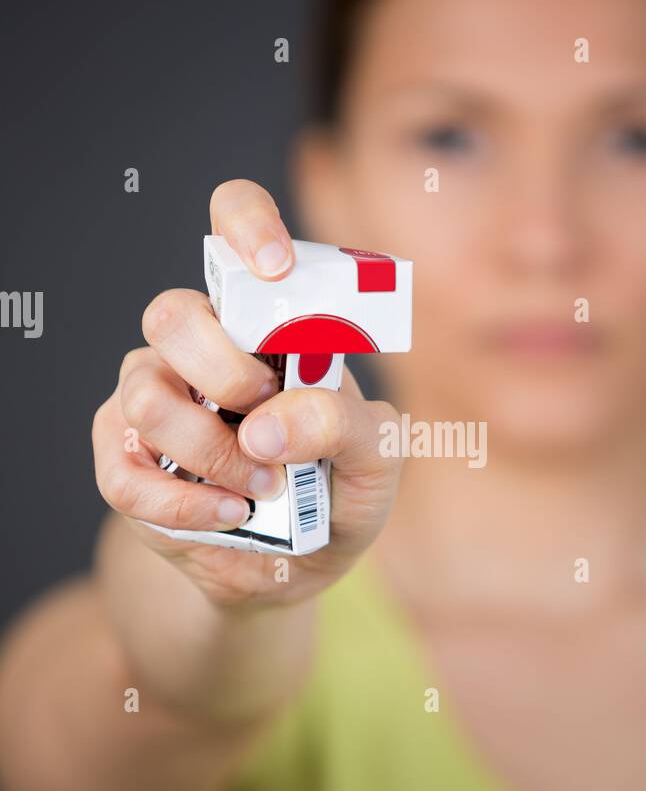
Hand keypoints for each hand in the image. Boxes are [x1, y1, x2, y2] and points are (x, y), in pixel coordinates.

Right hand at [92, 179, 401, 607]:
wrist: (299, 566)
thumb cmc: (338, 490)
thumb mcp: (377, 461)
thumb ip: (346, 424)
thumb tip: (268, 424)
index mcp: (266, 318)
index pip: (235, 223)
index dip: (246, 223)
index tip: (276, 266)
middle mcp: (200, 344)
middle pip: (171, 314)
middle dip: (225, 373)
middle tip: (268, 418)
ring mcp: (153, 397)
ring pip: (145, 395)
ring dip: (213, 453)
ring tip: (263, 488)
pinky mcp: (124, 460)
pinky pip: (128, 474)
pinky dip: (188, 506)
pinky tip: (233, 516)